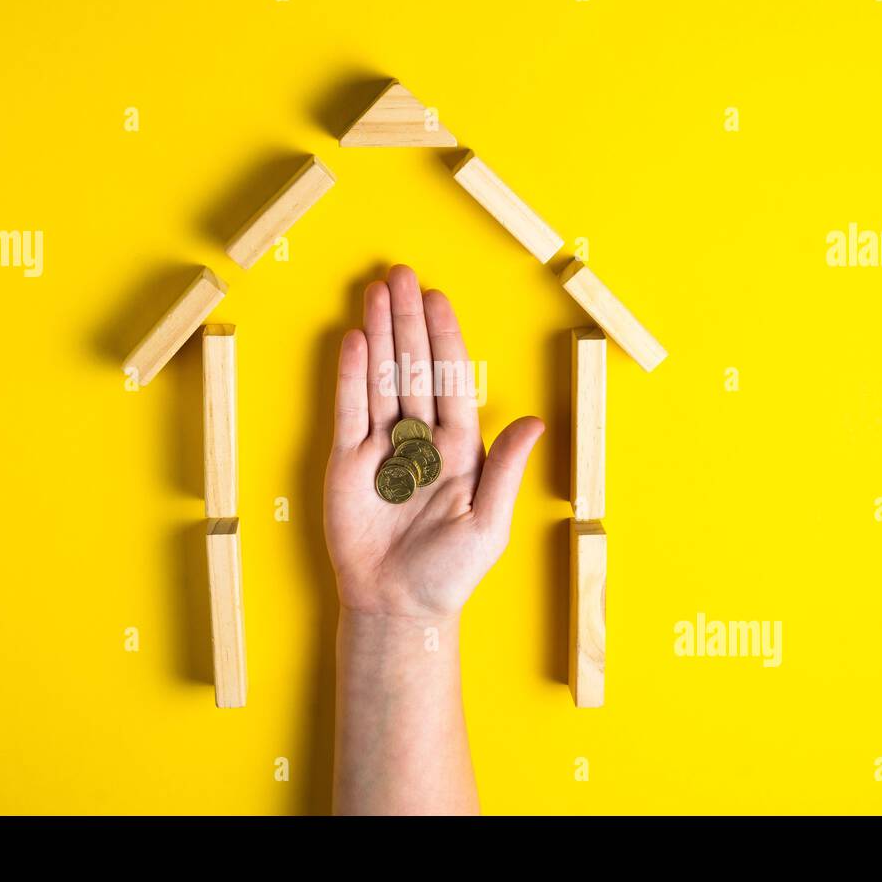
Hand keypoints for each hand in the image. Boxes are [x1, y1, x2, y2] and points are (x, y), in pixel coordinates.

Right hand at [324, 264, 543, 618]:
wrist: (397, 607)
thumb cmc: (448, 572)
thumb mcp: (488, 524)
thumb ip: (505, 469)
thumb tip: (534, 421)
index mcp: (458, 448)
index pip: (452, 381)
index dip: (445, 338)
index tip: (437, 299)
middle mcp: (420, 438)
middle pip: (414, 367)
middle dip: (408, 320)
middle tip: (400, 274)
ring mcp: (381, 447)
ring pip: (382, 378)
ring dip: (380, 334)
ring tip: (376, 292)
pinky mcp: (346, 462)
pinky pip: (349, 410)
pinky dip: (352, 376)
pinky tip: (356, 341)